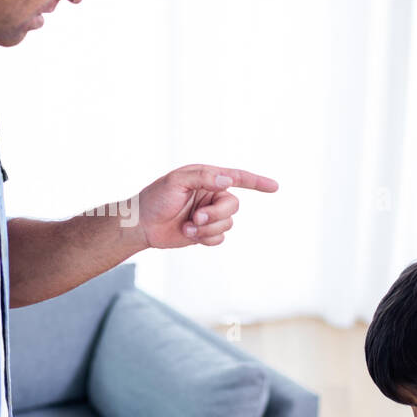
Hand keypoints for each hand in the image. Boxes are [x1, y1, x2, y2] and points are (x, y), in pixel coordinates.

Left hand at [132, 164, 278, 249]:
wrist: (141, 226)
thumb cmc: (155, 199)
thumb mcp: (176, 182)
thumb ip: (203, 177)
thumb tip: (228, 180)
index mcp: (207, 178)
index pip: (238, 178)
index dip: (257, 182)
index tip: (274, 187)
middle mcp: (211, 195)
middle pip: (233, 206)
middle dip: (216, 215)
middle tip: (196, 219)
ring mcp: (209, 214)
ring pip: (227, 224)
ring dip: (207, 229)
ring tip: (187, 227)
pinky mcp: (205, 232)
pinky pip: (220, 238)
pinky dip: (206, 239)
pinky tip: (189, 235)